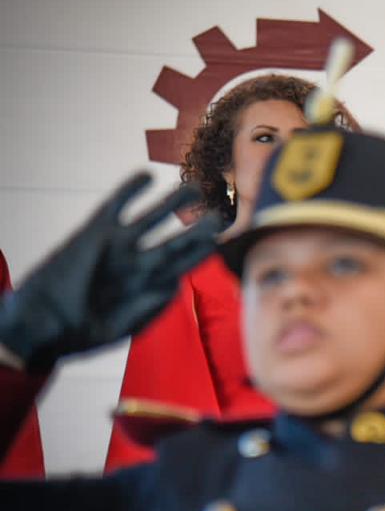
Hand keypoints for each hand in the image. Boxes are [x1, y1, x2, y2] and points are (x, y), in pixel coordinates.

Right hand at [0, 173, 220, 369]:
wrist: (39, 326)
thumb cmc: (80, 334)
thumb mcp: (121, 328)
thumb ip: (150, 309)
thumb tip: (175, 284)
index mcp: (150, 286)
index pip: (185, 264)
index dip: (202, 253)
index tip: (220, 242)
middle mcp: (138, 262)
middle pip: (176, 241)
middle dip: (198, 229)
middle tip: (217, 217)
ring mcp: (117, 245)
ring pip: (152, 218)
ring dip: (172, 203)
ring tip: (192, 188)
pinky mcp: (93, 232)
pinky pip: (116, 206)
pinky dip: (129, 190)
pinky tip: (146, 176)